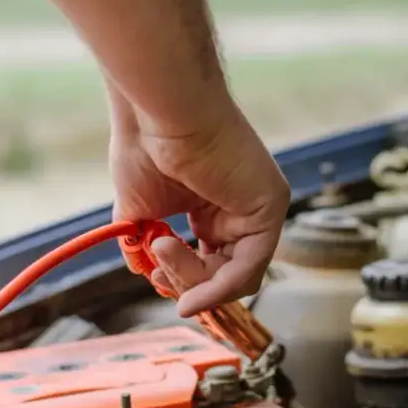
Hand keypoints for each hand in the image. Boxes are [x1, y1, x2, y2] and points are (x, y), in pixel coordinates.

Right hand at [110, 96, 289, 315]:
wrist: (160, 110)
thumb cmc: (146, 143)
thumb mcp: (138, 209)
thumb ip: (142, 244)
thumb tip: (141, 272)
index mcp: (213, 205)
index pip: (212, 261)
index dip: (183, 279)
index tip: (153, 277)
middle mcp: (241, 207)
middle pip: (225, 273)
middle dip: (186, 283)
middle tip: (156, 273)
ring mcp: (259, 206)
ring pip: (237, 277)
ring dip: (193, 281)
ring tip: (161, 250)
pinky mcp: (269, 206)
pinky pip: (249, 268)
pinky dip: (218, 290)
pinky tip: (190, 297)